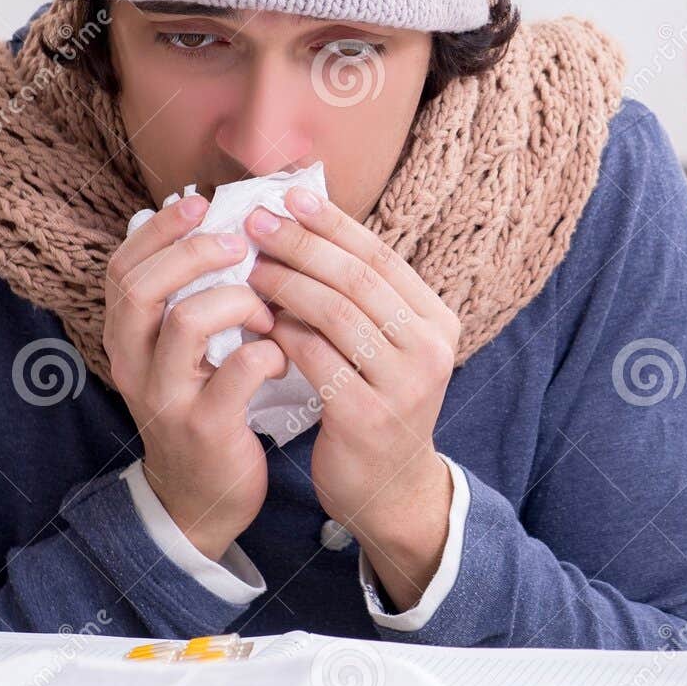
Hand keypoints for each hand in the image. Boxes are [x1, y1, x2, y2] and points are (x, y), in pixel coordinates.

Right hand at [104, 194, 288, 561]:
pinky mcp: (205, 427)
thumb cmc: (203, 406)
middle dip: (194, 253)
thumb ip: (189, 299)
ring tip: (264, 310)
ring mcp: (166, 397)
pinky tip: (280, 356)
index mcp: (126, 338)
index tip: (199, 203)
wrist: (199, 498)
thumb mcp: (181, 354)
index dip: (158, 230)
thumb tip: (221, 228)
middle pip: (143, 288)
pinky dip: (267, 352)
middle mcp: (133, 364)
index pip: (121, 268)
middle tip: (239, 245)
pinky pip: (237, 371)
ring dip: (236, 300)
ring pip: (186, 322)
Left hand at [245, 189, 460, 609]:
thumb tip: (302, 224)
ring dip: (285, 285)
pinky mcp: (367, 416)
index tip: (288, 197)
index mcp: (436, 320)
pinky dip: (282, 333)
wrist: (389, 489)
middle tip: (256, 224)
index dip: (331, 223)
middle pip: (356, 279)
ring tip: (250, 269)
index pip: (379, 256)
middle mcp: (429, 348)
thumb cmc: (374, 403)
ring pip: (335, 314)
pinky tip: (256, 320)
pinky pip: (315, 358)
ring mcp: (403, 384)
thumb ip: (357, 296)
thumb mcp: (383, 345)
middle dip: (301, 245)